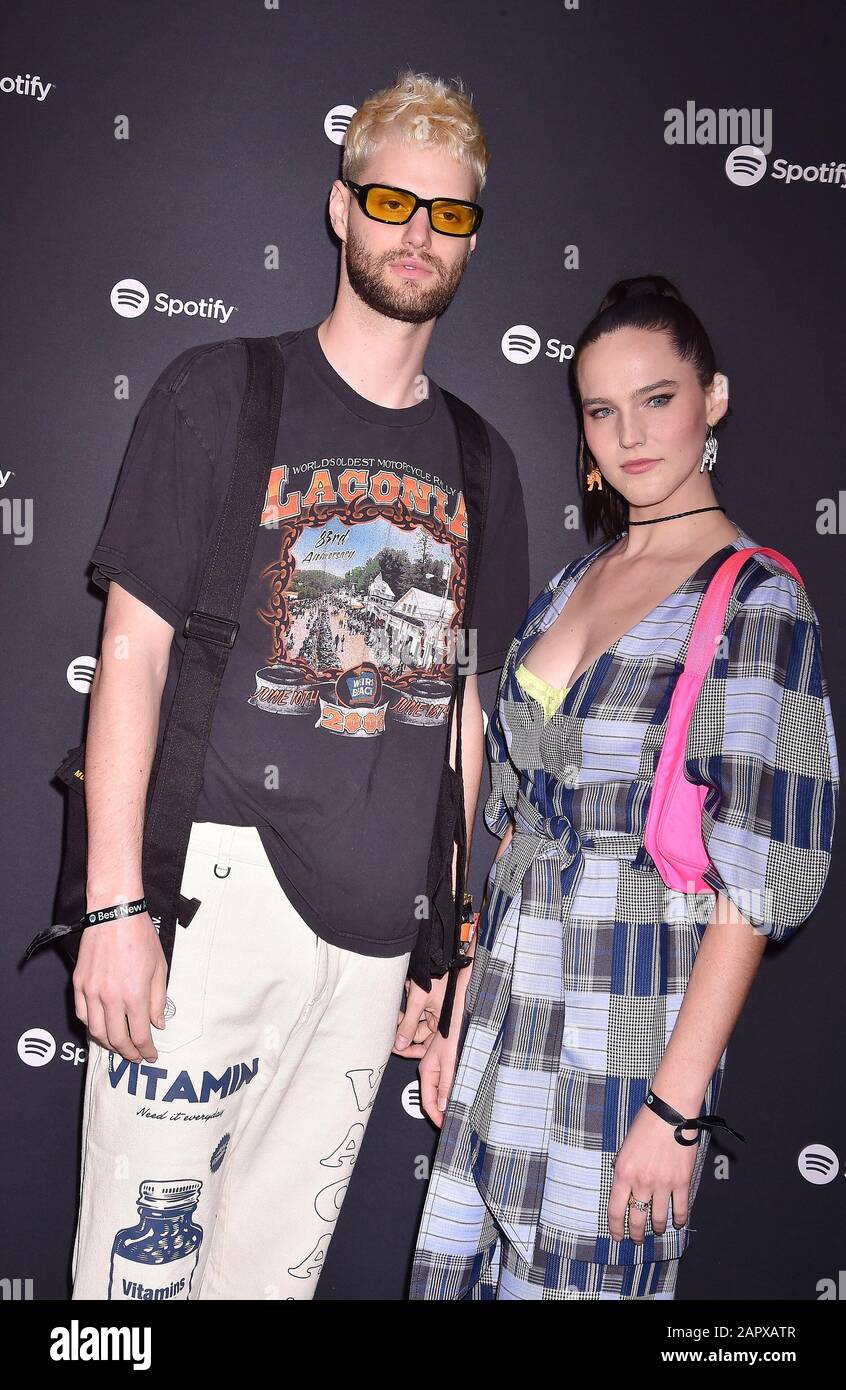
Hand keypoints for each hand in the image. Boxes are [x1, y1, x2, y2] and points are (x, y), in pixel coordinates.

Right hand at [73, 912, 167, 1062]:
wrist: (115, 913)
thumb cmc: (141, 936)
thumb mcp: (160, 968)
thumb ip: (158, 999)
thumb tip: (157, 1023)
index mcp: (135, 995)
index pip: (140, 1035)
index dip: (146, 1050)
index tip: (150, 1055)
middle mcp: (111, 997)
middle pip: (116, 1039)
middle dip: (127, 1052)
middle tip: (135, 1056)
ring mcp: (92, 991)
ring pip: (96, 1031)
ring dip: (108, 1043)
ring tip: (119, 1044)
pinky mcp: (79, 983)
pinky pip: (82, 1014)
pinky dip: (91, 1025)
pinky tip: (102, 1026)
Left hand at [392, 975, 447, 1057]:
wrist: (435, 957)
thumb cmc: (435, 977)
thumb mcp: (418, 1002)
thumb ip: (408, 1025)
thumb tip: (400, 1044)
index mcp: (442, 1024)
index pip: (425, 1046)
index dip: (409, 1049)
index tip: (395, 1048)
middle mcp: (438, 1019)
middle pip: (416, 1033)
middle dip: (404, 1026)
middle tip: (392, 1021)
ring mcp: (432, 1010)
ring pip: (412, 1019)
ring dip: (404, 1012)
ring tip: (404, 998)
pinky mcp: (426, 1001)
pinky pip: (413, 1008)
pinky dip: (409, 1001)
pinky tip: (410, 988)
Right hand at [418, 1027, 460, 1126]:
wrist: (456, 1017)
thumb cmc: (451, 1034)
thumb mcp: (449, 1061)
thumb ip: (446, 1084)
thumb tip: (443, 1106)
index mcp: (427, 1070)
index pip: (427, 1101)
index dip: (435, 1116)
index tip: (444, 1126)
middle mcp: (430, 1069)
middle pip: (432, 1097)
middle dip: (440, 1112)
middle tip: (453, 1123)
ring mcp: (437, 1066)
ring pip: (440, 1090)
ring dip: (447, 1102)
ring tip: (458, 1113)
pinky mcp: (445, 1062)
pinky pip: (446, 1081)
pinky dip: (451, 1091)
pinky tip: (460, 1095)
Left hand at [607, 1102, 700, 1242]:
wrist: (671, 1112)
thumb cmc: (645, 1123)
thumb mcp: (625, 1146)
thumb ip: (623, 1167)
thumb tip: (622, 1183)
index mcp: (623, 1172)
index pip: (616, 1210)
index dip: (616, 1228)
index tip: (618, 1235)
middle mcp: (642, 1182)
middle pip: (637, 1219)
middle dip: (637, 1234)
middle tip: (637, 1239)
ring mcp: (663, 1184)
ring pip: (659, 1218)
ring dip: (657, 1228)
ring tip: (656, 1230)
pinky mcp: (682, 1182)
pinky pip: (680, 1209)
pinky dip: (679, 1220)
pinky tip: (677, 1223)